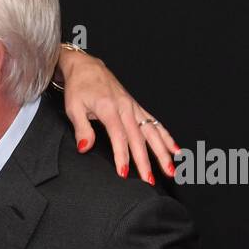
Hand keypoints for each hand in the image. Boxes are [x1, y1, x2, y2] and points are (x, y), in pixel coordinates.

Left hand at [58, 50, 179, 185]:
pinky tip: (175, 150)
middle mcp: (125, 108)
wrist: (87, 67)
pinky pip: (155, 123)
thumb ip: (81, 129)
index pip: (119, 137)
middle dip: (146, 161)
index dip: (122, 156)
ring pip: (152, 131)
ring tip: (170, 169)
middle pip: (139, 138)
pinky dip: (166, 137)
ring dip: (162, 151)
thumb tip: (85, 147)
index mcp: (109, 109)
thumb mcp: (73, 108)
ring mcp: (133, 107)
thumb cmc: (79, 87)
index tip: (124, 173)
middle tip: (150, 180)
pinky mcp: (136, 107)